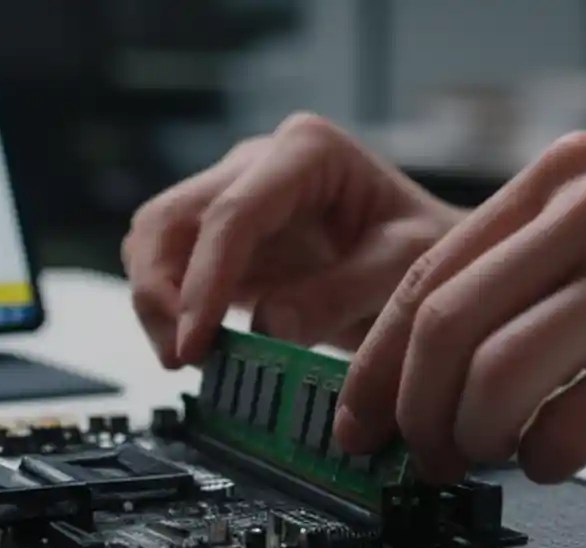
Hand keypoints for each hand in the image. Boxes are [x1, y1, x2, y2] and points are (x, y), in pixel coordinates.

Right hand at [121, 113, 464, 367]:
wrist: (433, 261)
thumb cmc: (431, 252)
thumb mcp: (404, 271)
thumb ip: (339, 295)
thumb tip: (265, 326)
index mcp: (307, 152)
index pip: (232, 213)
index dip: (204, 282)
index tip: (196, 343)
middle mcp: (258, 164)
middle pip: (168, 218)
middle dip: (159, 292)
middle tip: (180, 357)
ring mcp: (232, 197)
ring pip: (153, 241)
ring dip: (155, 302)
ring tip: (189, 358)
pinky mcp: (220, 240)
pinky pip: (168, 269)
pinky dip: (169, 309)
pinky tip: (199, 347)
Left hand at [336, 131, 585, 483]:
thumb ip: (498, 294)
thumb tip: (389, 386)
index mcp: (559, 179)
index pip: (426, 276)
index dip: (375, 363)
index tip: (354, 421)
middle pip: (446, 324)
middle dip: (414, 409)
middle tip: (418, 454)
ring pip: (500, 372)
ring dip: (471, 437)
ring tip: (482, 456)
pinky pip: (574, 419)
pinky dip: (544, 457)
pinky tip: (551, 457)